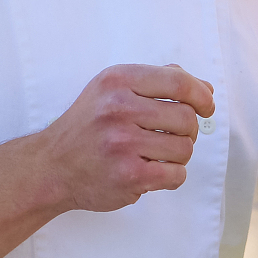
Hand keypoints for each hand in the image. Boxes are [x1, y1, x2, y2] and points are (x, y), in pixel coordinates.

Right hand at [36, 64, 213, 212]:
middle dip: (187, 131)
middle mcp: (119, 108)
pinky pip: (176, 175)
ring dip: (178, 156)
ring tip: (156, 156)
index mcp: (118, 80)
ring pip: (185, 149)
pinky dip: (172, 177)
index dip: (201, 96)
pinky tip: (153, 173)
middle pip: (187, 118)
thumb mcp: (112, 89)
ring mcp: (123, 143)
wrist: (51, 166)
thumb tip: (205, 87)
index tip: (206, 107)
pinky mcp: (128, 175)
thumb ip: (158, 82)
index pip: (179, 82)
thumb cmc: (88, 126)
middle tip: (170, 137)